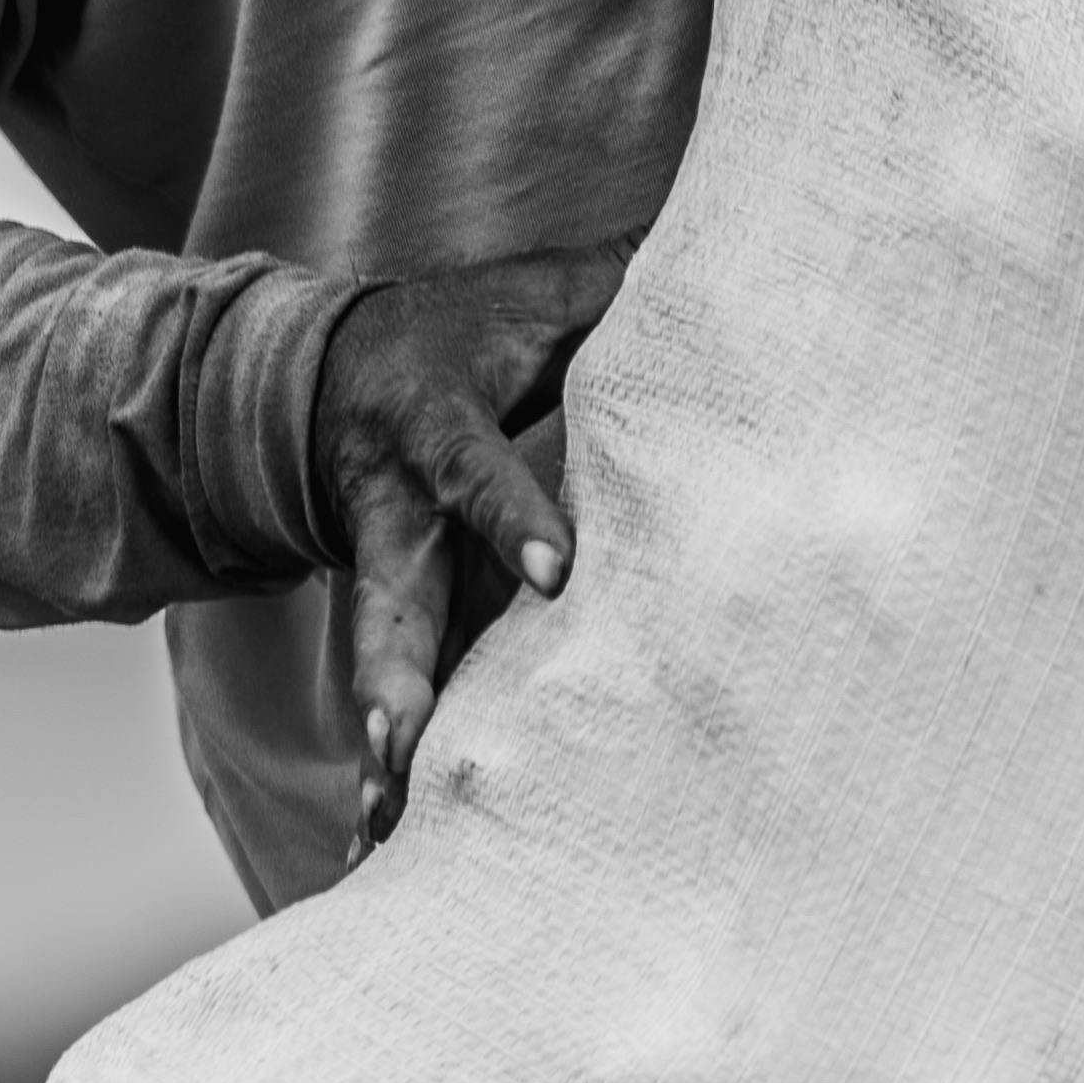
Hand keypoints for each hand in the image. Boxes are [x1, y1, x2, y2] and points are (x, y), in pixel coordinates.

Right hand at [313, 243, 633, 851]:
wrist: (327, 375)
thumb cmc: (471, 328)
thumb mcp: (534, 291)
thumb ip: (626, 277)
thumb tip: (755, 228)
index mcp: (435, 426)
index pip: (477, 473)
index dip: (514, 519)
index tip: (560, 575)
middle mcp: (397, 513)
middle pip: (392, 598)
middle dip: (397, 672)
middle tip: (405, 743)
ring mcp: (385, 577)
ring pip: (380, 665)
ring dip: (386, 742)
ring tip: (382, 828)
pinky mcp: (391, 621)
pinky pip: (386, 700)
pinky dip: (382, 780)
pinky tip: (376, 855)